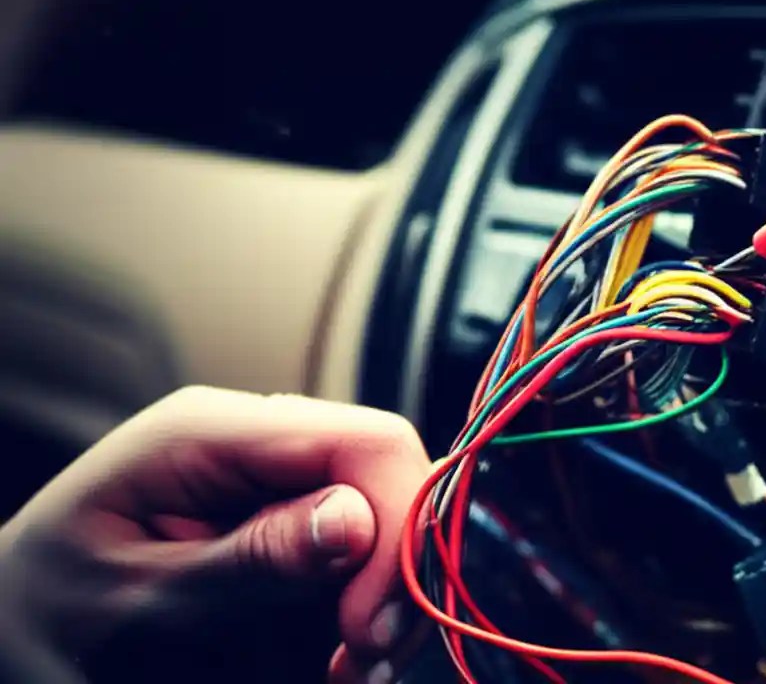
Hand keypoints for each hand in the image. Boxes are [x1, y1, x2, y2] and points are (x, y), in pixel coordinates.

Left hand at [0, 387, 430, 683]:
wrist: (16, 641)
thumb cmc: (50, 618)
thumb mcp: (140, 600)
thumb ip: (248, 561)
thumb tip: (356, 520)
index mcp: (214, 434)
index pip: (364, 441)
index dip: (397, 525)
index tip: (368, 625)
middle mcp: (260, 452)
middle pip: (390, 480)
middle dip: (398, 571)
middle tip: (361, 659)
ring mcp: (280, 495)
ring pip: (391, 528)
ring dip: (387, 606)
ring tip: (343, 672)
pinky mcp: (293, 541)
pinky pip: (365, 569)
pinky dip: (366, 623)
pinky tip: (332, 665)